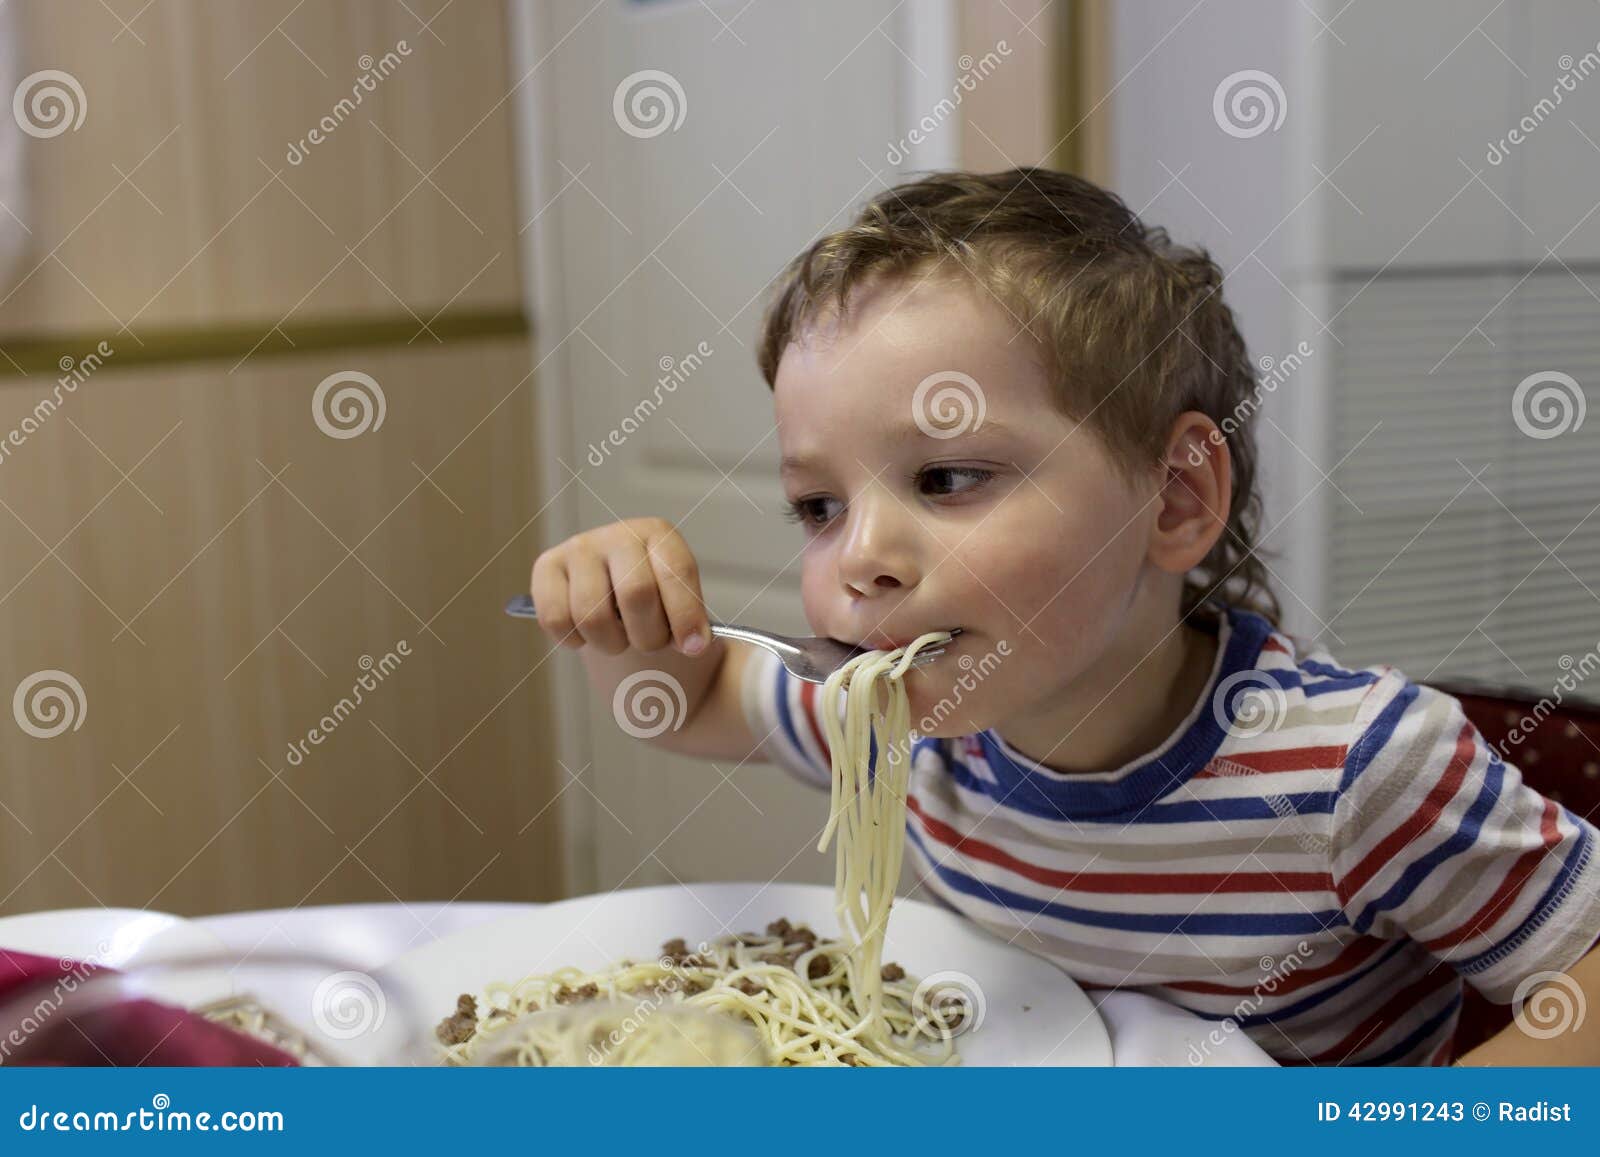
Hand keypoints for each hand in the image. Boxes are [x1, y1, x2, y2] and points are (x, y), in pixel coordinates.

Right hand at [529, 517, 710, 655]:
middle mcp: (619, 534)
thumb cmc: (659, 614)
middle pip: (635, 594)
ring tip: (618, 640)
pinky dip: (574, 640)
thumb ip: (696, 626)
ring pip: (592, 613)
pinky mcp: (546, 567)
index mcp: (660, 535)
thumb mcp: (685, 612)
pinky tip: (586, 634)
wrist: (620, 613)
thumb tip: (697, 644)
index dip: (686, 616)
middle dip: (648, 636)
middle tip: (650, 644)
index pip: (676, 573)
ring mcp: (580, 548)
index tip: (694, 648)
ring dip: (610, 644)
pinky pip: (556, 619)